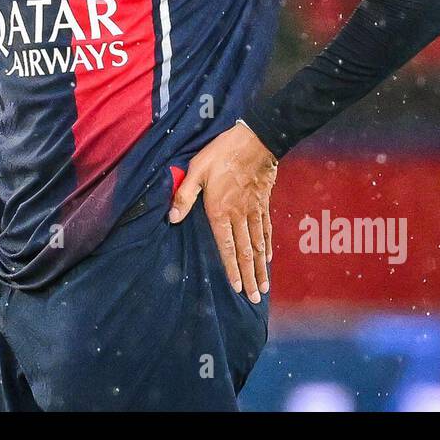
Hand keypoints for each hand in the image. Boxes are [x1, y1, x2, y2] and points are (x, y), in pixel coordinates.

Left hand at [169, 121, 275, 302]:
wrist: (255, 140)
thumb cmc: (222, 154)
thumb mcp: (196, 170)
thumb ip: (184, 196)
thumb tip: (171, 218)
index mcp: (220, 211)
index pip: (226, 247)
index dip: (231, 269)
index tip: (236, 289)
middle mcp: (239, 216)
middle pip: (245, 253)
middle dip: (249, 277)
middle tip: (255, 299)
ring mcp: (254, 211)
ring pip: (258, 245)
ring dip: (260, 267)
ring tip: (263, 287)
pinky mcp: (263, 203)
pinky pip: (266, 229)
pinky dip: (267, 245)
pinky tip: (268, 257)